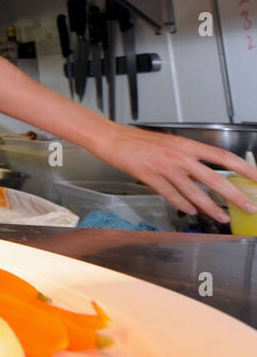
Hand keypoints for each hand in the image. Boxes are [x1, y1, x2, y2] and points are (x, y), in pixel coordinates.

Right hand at [90, 124, 256, 222]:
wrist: (113, 138)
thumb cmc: (139, 140)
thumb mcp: (170, 143)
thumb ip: (188, 155)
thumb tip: (207, 170)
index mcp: (187, 145)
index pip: (223, 157)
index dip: (244, 168)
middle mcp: (180, 157)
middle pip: (214, 179)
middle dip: (235, 196)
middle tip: (249, 207)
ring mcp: (165, 169)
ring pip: (195, 193)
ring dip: (211, 208)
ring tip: (223, 217)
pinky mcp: (151, 178)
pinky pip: (171, 195)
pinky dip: (182, 205)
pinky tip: (191, 211)